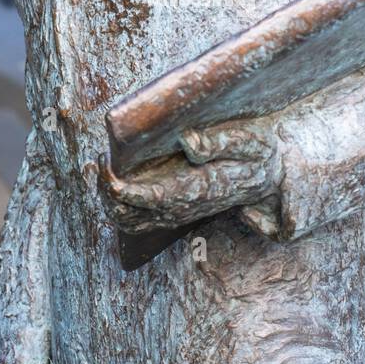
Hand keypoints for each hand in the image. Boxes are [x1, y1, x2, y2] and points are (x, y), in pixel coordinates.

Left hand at [97, 119, 281, 233]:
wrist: (269, 176)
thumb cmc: (258, 153)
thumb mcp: (249, 141)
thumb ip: (220, 142)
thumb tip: (188, 141)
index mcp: (199, 189)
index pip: (151, 197)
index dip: (121, 188)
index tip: (105, 167)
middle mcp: (184, 207)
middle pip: (131, 215)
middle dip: (104, 194)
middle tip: (95, 164)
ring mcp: (177, 213)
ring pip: (129, 222)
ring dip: (107, 202)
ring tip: (97, 170)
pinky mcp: (173, 212)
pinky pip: (137, 221)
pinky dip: (116, 207)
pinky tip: (110, 182)